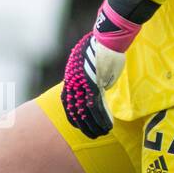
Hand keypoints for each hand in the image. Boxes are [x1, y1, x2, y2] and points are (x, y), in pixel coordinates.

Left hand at [61, 0, 147, 137]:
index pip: (67, 101)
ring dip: (93, 125)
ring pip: (85, 111)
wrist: (107, 37)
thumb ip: (89, 77)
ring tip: (100, 134)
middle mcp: (73, 81)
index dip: (72, 116)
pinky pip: (96, 106)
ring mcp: (83, 83)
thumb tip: (96, 89)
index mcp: (71, 77)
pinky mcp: (94, 83)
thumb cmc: (101, 47)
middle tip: (89, 135)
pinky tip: (107, 127)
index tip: (77, 126)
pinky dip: (102, 118)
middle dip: (82, 125)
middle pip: (74, 110)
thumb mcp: (89, 63)